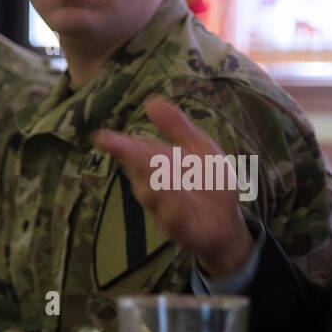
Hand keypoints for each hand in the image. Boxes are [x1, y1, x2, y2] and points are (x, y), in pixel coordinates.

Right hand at [93, 95, 254, 276]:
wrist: (228, 222)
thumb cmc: (210, 182)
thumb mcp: (199, 148)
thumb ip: (177, 127)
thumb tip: (151, 101)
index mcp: (158, 165)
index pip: (136, 153)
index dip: (120, 145)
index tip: (103, 138)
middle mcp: (156, 187)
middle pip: (142, 174)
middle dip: (137, 162)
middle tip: (129, 148)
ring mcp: (167, 211)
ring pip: (155, 198)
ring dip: (155, 186)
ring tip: (157, 171)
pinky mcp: (184, 231)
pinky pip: (175, 224)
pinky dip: (175, 214)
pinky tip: (178, 204)